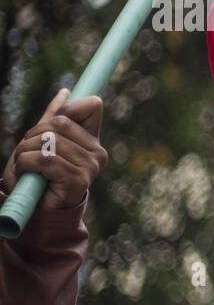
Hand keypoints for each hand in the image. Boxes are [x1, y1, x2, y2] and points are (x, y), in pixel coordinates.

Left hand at [1, 89, 106, 209]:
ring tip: (25, 167)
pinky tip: (27, 174)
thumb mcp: (45, 143)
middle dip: (33, 135)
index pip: (91, 106)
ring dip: (25, 152)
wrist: (39, 212)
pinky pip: (44, 159)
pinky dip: (25, 164)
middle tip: (27, 153)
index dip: (68, 109)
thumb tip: (66, 92)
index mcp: (93, 141)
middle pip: (59, 122)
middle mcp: (98, 152)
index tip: (53, 123)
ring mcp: (90, 166)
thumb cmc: (40, 176)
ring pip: (48, 141)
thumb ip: (55, 119)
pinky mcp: (78, 179)